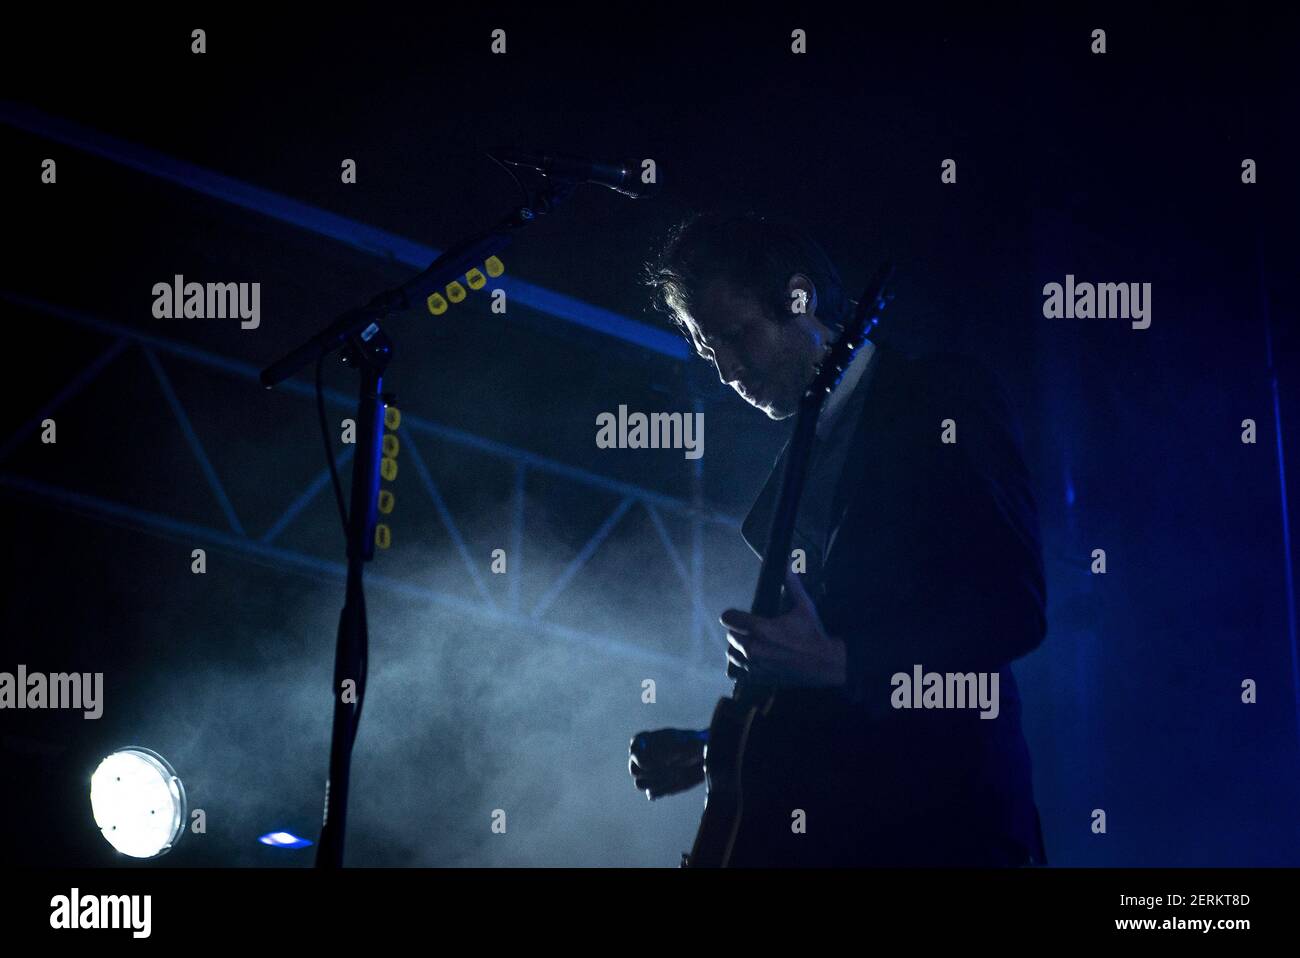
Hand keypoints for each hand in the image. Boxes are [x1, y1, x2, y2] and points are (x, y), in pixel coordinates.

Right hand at [628, 728, 706, 799]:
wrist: (703, 757)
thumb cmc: (694, 743)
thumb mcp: (687, 743)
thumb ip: (675, 749)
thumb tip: (663, 761)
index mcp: (644, 740)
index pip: (634, 750)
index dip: (647, 758)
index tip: (668, 760)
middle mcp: (641, 756)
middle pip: (634, 770)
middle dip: (654, 773)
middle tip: (674, 770)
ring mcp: (647, 772)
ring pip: (640, 784)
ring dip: (658, 783)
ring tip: (677, 775)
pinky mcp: (656, 785)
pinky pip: (651, 793)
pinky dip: (664, 790)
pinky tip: (677, 781)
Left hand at [722, 570, 847, 686]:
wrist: (825, 664)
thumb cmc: (813, 634)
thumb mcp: (804, 606)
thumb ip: (792, 584)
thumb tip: (789, 564)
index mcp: (761, 628)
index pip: (728, 617)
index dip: (732, 614)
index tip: (739, 615)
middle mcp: (753, 647)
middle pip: (730, 635)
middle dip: (739, 630)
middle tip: (752, 629)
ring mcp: (754, 665)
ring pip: (732, 653)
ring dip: (739, 647)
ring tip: (752, 643)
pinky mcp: (757, 678)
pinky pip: (737, 671)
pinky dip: (742, 665)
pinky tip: (752, 659)